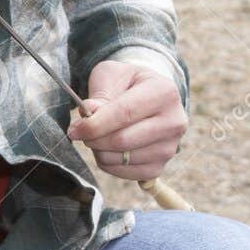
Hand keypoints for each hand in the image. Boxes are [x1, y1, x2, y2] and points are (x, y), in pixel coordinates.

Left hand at [67, 58, 186, 180]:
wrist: (147, 97)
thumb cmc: (127, 84)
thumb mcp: (112, 76)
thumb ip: (100, 93)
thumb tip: (89, 113)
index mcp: (164, 92)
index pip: (125, 113)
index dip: (95, 124)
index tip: (74, 130)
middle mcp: (174, 122)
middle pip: (123, 140)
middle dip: (94, 138)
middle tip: (81, 131)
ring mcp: (169, 148)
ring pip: (121, 159)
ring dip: (99, 151)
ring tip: (98, 136)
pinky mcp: (159, 167)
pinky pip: (125, 173)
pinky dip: (108, 163)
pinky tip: (107, 149)